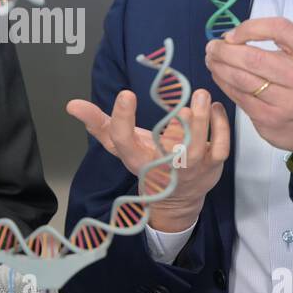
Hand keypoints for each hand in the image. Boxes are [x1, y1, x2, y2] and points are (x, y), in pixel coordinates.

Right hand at [66, 87, 229, 231]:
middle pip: (170, 150)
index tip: (126, 94)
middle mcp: (162, 167)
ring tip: (201, 96)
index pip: (124, 142)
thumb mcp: (123, 146)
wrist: (175, 198)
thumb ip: (99, 124)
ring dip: (202, 121)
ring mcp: (191, 168)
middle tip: (183, 99)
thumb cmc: (147, 163)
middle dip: (179, 126)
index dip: (122, 119)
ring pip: (198, 147)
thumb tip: (71, 105)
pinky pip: (220, 146)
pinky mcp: (212, 165)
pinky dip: (221, 126)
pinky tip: (216, 107)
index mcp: (137, 160)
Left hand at [205, 17, 292, 156]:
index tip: (233, 34)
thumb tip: (234, 37)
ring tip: (211, 60)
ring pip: (242, 80)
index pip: (279, 30)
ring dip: (220, 67)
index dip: (250, 27)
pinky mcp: (269, 120)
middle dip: (225, 51)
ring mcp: (285, 102)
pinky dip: (224, 84)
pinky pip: (239, 98)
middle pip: (254, 58)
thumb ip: (281, 46)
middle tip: (212, 47)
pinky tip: (219, 77)